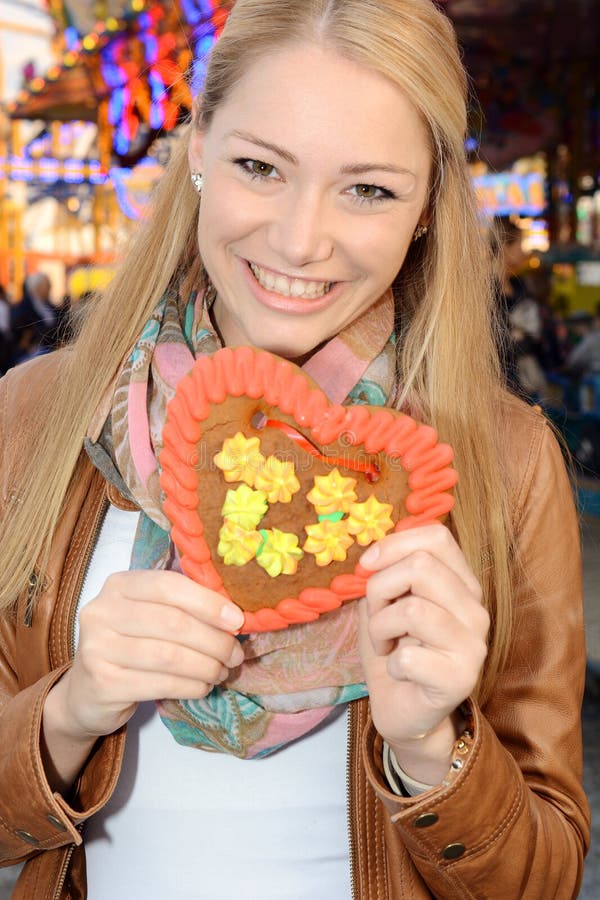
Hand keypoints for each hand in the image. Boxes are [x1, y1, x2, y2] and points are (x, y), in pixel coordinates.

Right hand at [50, 570, 244, 741]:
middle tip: (236, 654)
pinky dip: (191, 686)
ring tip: (223, 671)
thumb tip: (234, 617)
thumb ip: (182, 607)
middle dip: (214, 640)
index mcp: (119, 585)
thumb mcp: (148, 616)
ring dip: (206, 666)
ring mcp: (97, 648)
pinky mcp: (102, 683)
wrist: (86, 693)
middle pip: (173, 622)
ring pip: (170, 656)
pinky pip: (161, 684)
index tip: (237, 621)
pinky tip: (203, 686)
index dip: (208, 602)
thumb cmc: (130, 646)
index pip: (169, 585)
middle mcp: (102, 611)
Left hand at [358, 525, 488, 782]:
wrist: (405, 710)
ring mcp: (473, 645)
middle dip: (380, 588)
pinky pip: (408, 657)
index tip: (367, 566)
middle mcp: (475, 609)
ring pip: (412, 610)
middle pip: (421, 566)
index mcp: (460, 583)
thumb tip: (372, 558)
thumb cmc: (395, 650)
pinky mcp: (461, 679)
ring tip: (385, 645)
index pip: (437, 537)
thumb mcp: (386, 603)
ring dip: (381, 628)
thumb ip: (387, 573)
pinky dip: (390, 664)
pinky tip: (399, 672)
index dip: (394, 544)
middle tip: (377, 616)